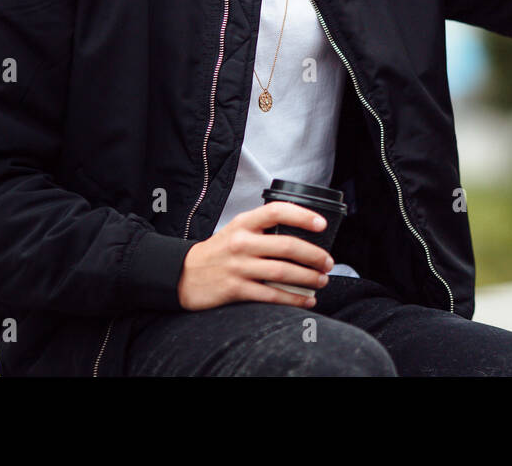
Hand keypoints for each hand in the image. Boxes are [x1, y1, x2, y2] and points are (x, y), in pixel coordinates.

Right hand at [177, 202, 334, 310]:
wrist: (183, 275)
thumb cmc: (218, 252)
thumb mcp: (236, 230)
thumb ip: (263, 228)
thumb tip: (302, 232)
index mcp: (244, 223)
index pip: (277, 211)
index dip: (303, 216)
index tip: (323, 225)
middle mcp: (241, 242)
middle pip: (287, 246)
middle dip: (314, 256)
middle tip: (328, 263)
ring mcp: (238, 266)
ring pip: (283, 272)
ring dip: (308, 278)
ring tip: (321, 281)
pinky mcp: (235, 289)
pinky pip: (270, 295)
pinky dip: (292, 299)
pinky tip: (305, 300)